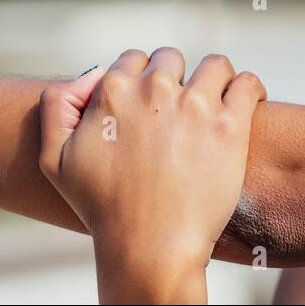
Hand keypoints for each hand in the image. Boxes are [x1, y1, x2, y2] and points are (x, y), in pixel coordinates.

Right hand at [38, 47, 266, 303]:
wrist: (149, 246)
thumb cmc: (102, 208)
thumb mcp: (55, 159)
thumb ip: (57, 106)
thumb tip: (88, 76)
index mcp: (114, 90)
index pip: (134, 60)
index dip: (140, 79)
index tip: (148, 103)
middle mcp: (156, 89)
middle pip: (172, 59)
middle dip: (174, 78)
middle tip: (179, 108)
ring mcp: (196, 104)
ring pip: (214, 65)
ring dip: (213, 80)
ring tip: (216, 102)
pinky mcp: (230, 124)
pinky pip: (248, 84)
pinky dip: (249, 88)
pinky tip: (247, 103)